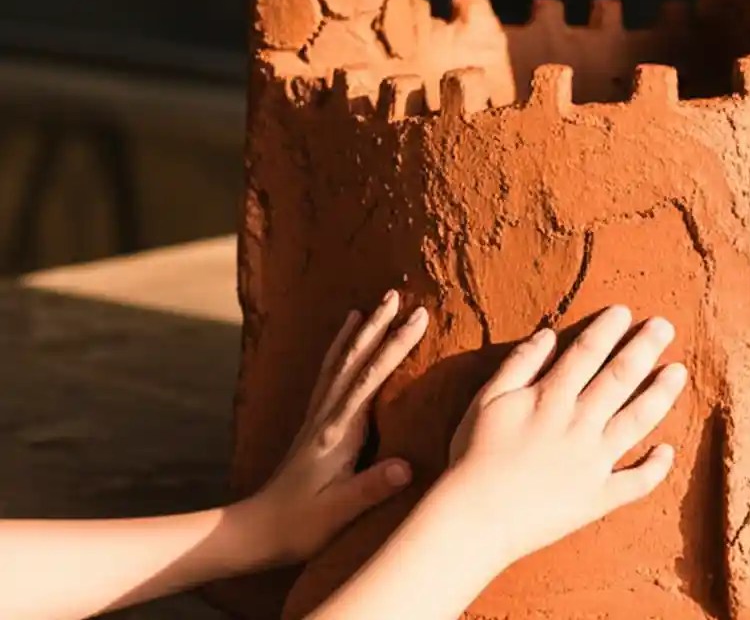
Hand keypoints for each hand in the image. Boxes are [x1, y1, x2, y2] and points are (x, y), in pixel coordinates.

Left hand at [236, 290, 428, 565]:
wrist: (254, 531)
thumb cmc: (298, 526)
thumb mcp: (338, 513)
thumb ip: (371, 489)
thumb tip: (406, 467)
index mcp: (339, 434)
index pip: (372, 379)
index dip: (396, 345)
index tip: (419, 316)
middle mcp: (327, 418)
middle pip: (354, 360)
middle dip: (379, 326)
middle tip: (398, 293)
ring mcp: (318, 419)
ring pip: (340, 364)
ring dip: (358, 332)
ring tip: (372, 305)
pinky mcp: (315, 427)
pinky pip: (329, 377)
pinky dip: (339, 352)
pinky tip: (345, 343)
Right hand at [438, 305, 687, 563]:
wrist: (475, 518)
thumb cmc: (473, 455)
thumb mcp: (487, 400)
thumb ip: (519, 364)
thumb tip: (548, 335)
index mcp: (551, 397)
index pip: (587, 353)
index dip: (607, 330)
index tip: (625, 311)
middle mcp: (580, 424)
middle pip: (620, 378)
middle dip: (645, 348)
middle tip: (665, 327)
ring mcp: (594, 461)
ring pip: (638, 420)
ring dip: (661, 394)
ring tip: (678, 372)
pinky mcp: (599, 497)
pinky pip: (636, 481)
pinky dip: (655, 467)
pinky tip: (667, 450)